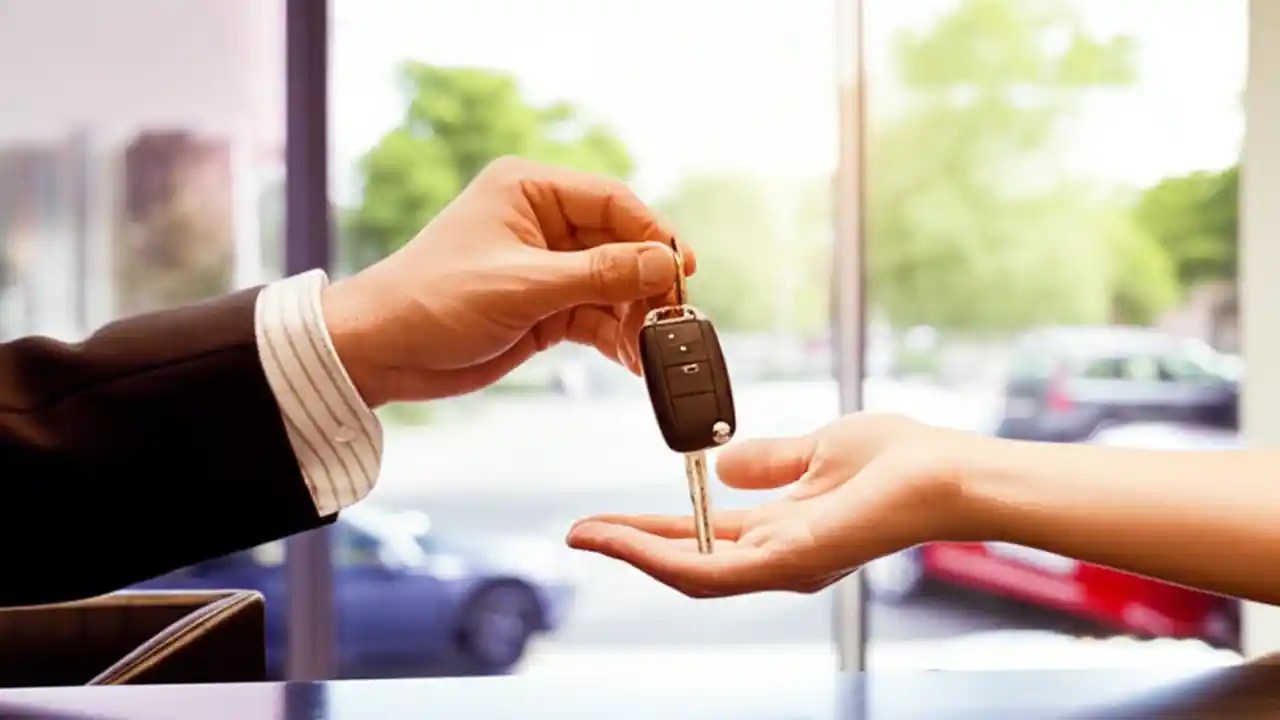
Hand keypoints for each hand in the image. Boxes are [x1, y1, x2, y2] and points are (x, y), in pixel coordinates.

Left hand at [321, 156, 693, 405]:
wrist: (382, 354)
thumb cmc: (433, 301)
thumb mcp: (524, 286)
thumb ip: (599, 275)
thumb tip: (665, 265)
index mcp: (529, 191)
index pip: (612, 201)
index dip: (653, 234)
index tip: (683, 269)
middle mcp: (542, 223)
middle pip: (620, 245)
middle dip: (647, 284)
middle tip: (673, 319)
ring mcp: (545, 267)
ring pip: (612, 285)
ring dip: (634, 317)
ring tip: (651, 350)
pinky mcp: (544, 307)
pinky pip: (595, 315)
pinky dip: (615, 337)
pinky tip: (632, 360)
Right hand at [566, 414, 980, 596]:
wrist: (946, 473)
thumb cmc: (901, 461)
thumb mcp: (816, 449)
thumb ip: (769, 460)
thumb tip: (722, 462)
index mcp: (782, 530)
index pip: (703, 536)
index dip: (651, 529)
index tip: (606, 517)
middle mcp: (776, 558)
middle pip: (686, 559)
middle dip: (629, 547)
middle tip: (577, 534)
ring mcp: (781, 567)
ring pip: (689, 572)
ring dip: (634, 555)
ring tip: (587, 537)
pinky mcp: (789, 565)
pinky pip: (711, 570)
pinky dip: (663, 559)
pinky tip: (627, 543)